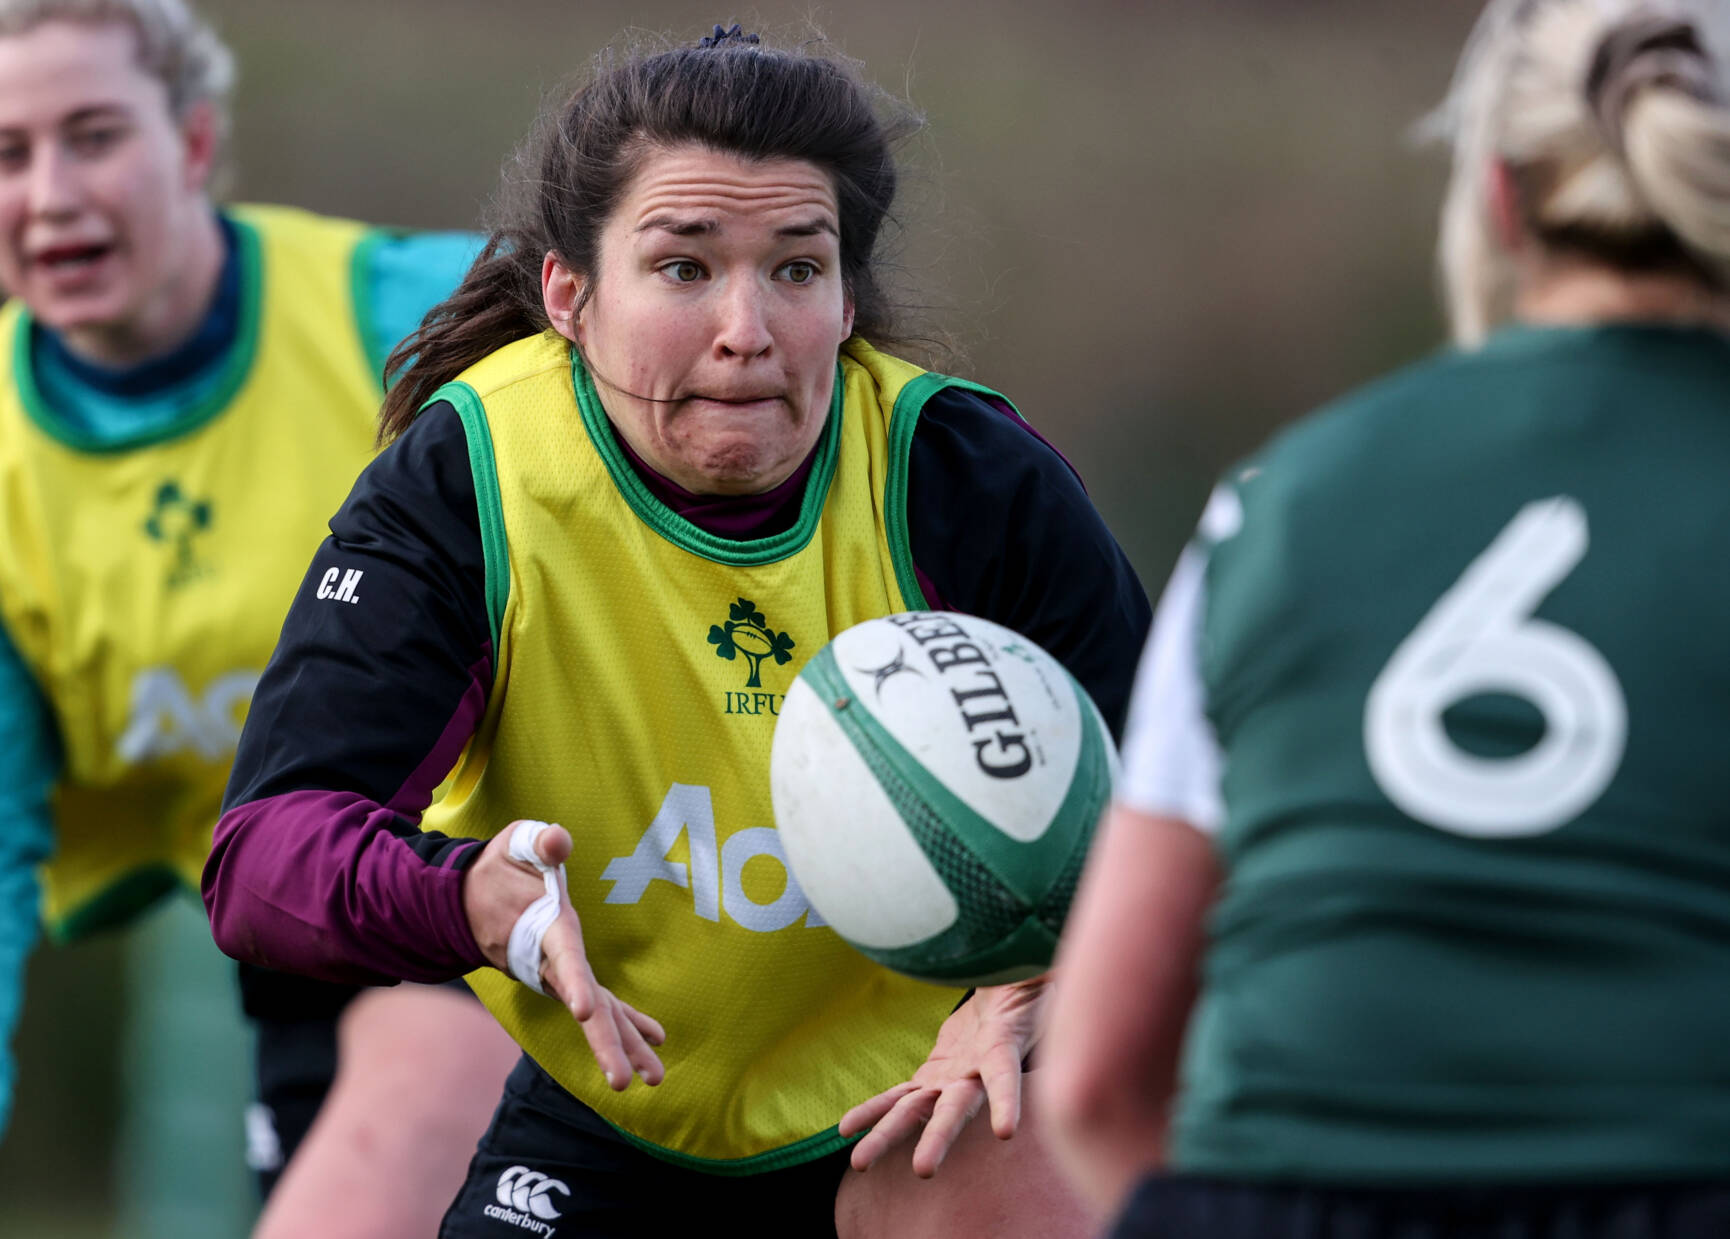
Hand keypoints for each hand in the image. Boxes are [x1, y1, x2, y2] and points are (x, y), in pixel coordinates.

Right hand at [462, 820, 665, 1089]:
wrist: (471, 900)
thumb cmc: (501, 868)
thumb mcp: (516, 844)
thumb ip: (540, 843)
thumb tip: (559, 840)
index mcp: (546, 932)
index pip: (564, 963)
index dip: (575, 985)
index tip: (585, 1013)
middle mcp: (554, 964)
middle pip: (586, 1009)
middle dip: (606, 1045)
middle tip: (626, 1082)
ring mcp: (563, 975)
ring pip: (598, 1017)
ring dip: (625, 1047)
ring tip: (653, 1080)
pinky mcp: (571, 976)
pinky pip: (604, 1005)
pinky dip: (628, 1023)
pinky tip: (655, 1042)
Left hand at [839, 974, 1047, 1177]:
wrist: (1009, 992)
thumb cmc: (1028, 975)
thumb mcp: (1038, 968)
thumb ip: (1043, 969)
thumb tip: (1061, 952)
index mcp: (1006, 1046)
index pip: (1007, 1074)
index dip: (1006, 1100)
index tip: (1005, 1131)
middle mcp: (979, 1073)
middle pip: (958, 1109)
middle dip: (939, 1138)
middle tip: (923, 1170)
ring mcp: (954, 1078)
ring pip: (918, 1111)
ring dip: (888, 1135)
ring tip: (859, 1163)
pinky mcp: (934, 1074)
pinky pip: (900, 1096)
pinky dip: (875, 1111)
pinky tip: (846, 1130)